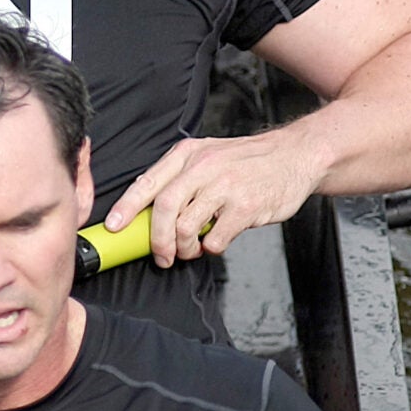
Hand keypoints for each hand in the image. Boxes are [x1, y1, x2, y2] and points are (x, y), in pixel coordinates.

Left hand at [105, 126, 326, 262]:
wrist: (296, 156)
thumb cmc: (249, 160)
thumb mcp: (210, 154)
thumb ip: (181, 175)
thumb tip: (148, 203)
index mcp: (189, 154)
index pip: (148, 182)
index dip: (127, 207)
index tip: (114, 227)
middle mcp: (204, 167)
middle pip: (163, 209)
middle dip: (156, 240)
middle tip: (161, 256)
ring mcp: (225, 187)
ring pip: (185, 228)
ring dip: (184, 248)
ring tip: (193, 249)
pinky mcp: (245, 207)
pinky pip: (215, 240)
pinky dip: (210, 248)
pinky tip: (216, 241)